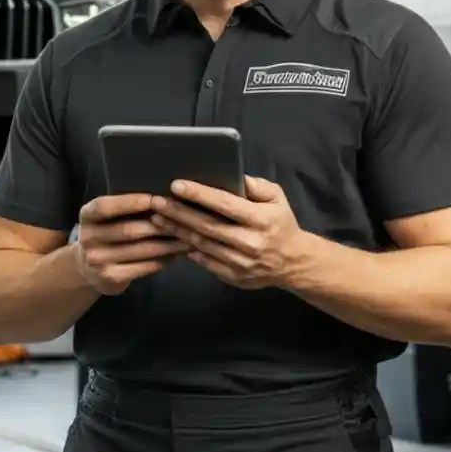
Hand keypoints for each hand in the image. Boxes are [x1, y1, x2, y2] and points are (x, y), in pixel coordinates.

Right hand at [76, 193, 190, 295]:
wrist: (87, 269)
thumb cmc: (104, 234)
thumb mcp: (104, 218)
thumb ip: (123, 209)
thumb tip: (162, 200)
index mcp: (86, 216)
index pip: (105, 207)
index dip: (129, 202)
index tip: (154, 198)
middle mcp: (88, 238)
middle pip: (128, 230)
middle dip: (160, 224)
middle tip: (184, 220)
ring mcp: (98, 260)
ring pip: (141, 250)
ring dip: (168, 244)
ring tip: (188, 237)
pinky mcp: (110, 278)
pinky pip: (144, 267)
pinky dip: (163, 260)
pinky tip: (177, 254)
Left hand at [149, 175, 308, 289]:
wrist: (294, 263)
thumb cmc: (280, 223)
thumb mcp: (277, 198)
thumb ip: (255, 185)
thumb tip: (231, 175)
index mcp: (262, 220)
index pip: (226, 205)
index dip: (200, 194)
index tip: (176, 185)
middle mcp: (251, 243)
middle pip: (208, 226)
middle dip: (178, 212)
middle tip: (156, 201)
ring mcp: (241, 263)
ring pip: (202, 244)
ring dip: (176, 230)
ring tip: (156, 217)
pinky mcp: (233, 276)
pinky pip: (204, 261)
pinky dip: (186, 249)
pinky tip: (171, 236)